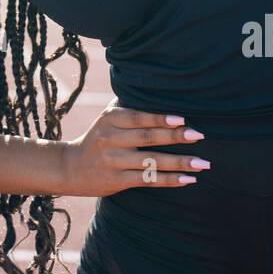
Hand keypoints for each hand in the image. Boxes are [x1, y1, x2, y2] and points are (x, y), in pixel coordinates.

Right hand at [63, 102, 208, 196]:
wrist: (70, 168)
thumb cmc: (99, 137)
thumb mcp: (107, 118)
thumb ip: (129, 107)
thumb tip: (163, 92)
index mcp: (109, 119)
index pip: (138, 117)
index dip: (159, 118)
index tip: (182, 119)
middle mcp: (109, 139)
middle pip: (147, 138)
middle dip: (175, 137)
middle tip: (199, 135)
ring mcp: (112, 161)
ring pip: (150, 162)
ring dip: (179, 163)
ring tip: (202, 163)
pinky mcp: (116, 181)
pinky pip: (147, 180)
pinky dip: (169, 180)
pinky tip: (187, 179)